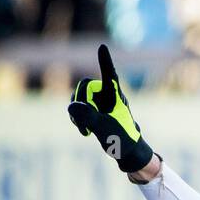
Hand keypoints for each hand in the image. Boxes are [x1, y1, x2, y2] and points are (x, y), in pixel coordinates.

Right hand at [68, 44, 154, 173]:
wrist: (128, 152)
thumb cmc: (122, 139)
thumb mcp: (104, 128)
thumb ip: (88, 116)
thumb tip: (72, 105)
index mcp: (116, 95)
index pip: (109, 74)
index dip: (105, 61)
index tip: (102, 47)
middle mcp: (107, 95)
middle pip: (85, 86)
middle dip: (80, 101)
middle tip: (83, 121)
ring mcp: (100, 102)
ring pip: (78, 96)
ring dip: (76, 112)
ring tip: (85, 130)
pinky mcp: (94, 110)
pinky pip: (77, 106)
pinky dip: (76, 117)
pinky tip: (83, 130)